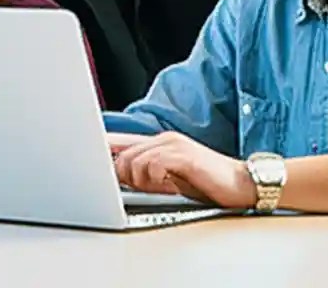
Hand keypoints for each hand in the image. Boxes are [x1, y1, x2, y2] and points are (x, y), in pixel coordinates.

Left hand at [108, 131, 255, 208]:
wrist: (241, 183)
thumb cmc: (207, 183)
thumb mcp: (171, 178)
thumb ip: (146, 174)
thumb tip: (119, 179)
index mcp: (159, 142)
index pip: (119, 141)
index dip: (99, 150)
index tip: (86, 161)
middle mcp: (164, 139)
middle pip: (121, 156)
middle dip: (125, 178)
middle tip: (145, 189)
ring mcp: (174, 145)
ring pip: (134, 161)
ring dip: (141, 181)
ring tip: (161, 188)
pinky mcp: (183, 155)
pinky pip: (152, 165)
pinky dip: (155, 180)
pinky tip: (169, 185)